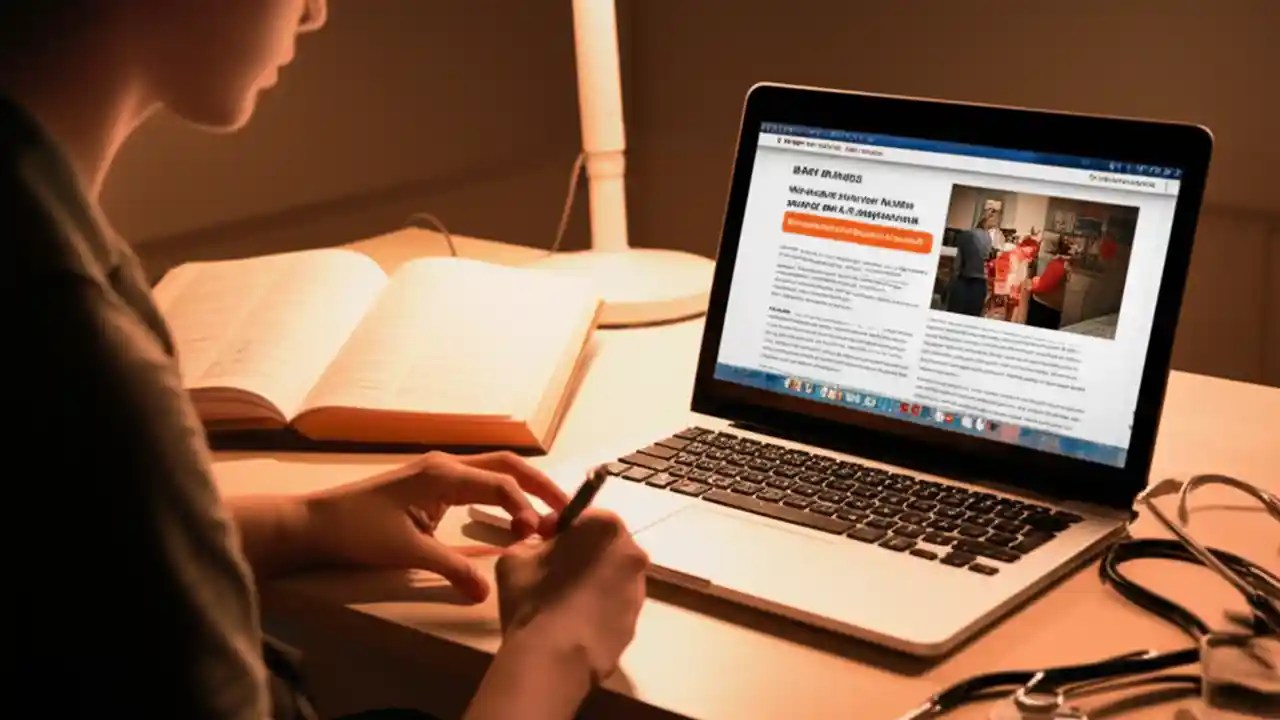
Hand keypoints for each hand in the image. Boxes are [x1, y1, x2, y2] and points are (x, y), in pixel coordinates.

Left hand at [302, 451, 569, 601]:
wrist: (315, 524)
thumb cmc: (357, 531)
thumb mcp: (407, 552)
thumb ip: (450, 570)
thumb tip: (486, 592)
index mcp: (442, 473)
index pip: (499, 484)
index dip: (524, 508)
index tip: (538, 536)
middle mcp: (444, 464)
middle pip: (506, 464)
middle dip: (539, 484)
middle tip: (568, 509)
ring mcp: (437, 471)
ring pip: (493, 469)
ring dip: (523, 486)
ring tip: (549, 511)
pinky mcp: (430, 484)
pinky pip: (478, 480)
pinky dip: (503, 492)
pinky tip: (512, 513)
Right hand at [494, 509, 648, 681]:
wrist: (555, 659)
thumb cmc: (535, 597)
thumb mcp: (514, 557)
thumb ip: (530, 542)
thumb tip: (540, 548)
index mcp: (606, 527)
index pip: (582, 516)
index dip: (558, 528)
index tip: (540, 542)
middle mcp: (631, 553)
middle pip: (602, 546)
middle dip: (580, 553)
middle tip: (551, 571)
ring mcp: (637, 591)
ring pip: (611, 577)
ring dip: (591, 581)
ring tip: (561, 602)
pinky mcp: (635, 623)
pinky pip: (613, 606)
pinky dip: (598, 609)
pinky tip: (573, 624)